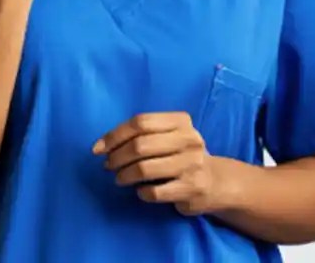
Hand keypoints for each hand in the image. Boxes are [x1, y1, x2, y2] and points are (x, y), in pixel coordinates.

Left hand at [93, 112, 221, 214]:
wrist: (215, 181)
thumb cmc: (182, 155)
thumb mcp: (170, 136)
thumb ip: (142, 134)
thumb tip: (101, 146)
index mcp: (181, 121)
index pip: (141, 122)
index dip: (114, 135)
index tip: (98, 149)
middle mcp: (189, 140)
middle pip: (140, 145)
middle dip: (116, 157)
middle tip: (108, 166)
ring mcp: (192, 165)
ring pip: (144, 169)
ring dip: (124, 176)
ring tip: (120, 179)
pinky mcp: (191, 189)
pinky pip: (153, 192)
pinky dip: (141, 193)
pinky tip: (141, 191)